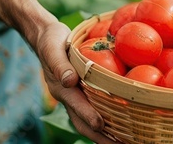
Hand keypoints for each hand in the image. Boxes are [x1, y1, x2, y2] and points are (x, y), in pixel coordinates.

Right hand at [33, 21, 117, 143]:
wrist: (46, 38)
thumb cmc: (51, 41)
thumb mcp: (52, 48)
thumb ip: (59, 65)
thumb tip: (69, 81)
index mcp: (61, 89)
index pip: (76, 105)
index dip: (88, 116)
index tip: (100, 125)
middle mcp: (69, 98)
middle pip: (83, 124)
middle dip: (100, 137)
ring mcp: (76, 98)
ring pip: (90, 122)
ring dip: (106, 135)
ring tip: (126, 142)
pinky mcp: (83, 95)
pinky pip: (96, 110)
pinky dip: (109, 122)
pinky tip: (124, 125)